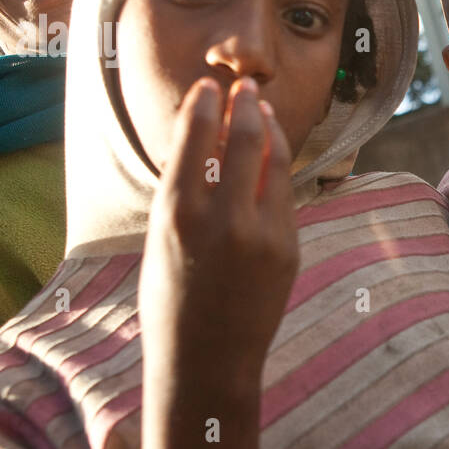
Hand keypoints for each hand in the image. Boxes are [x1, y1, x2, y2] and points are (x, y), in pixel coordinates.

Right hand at [139, 77, 297, 448]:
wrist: (205, 361)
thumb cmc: (170, 301)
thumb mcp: (160, 240)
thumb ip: (184, 193)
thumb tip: (205, 143)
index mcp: (177, 213)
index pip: (195, 138)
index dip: (204, 105)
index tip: (209, 87)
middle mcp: (223, 218)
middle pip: (243, 139)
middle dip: (245, 106)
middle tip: (246, 86)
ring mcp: (262, 234)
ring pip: (274, 162)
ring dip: (270, 130)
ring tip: (263, 111)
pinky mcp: (288, 248)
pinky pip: (284, 196)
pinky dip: (277, 169)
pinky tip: (273, 154)